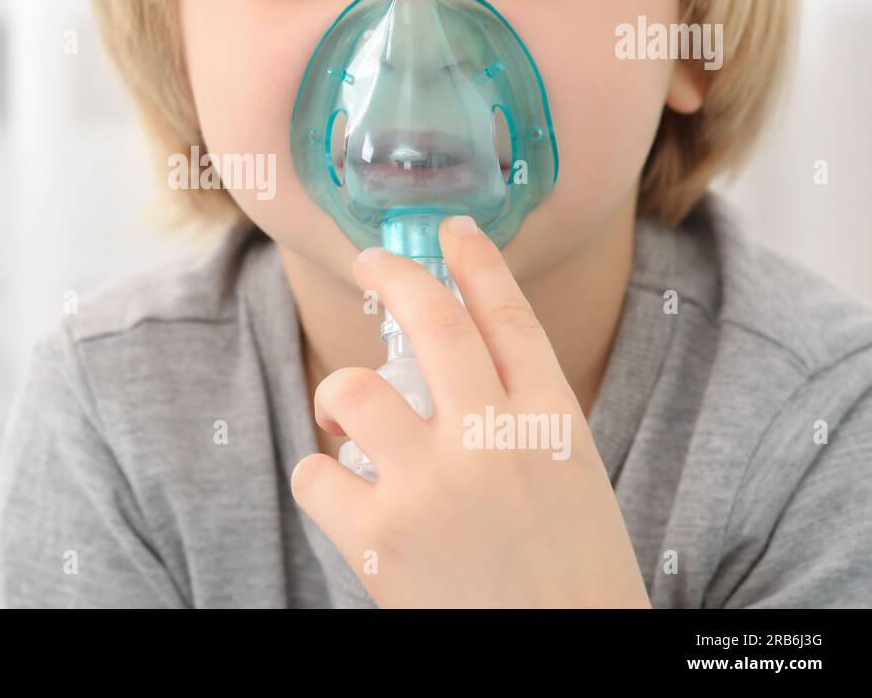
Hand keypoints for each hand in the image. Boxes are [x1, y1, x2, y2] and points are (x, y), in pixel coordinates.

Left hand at [290, 214, 650, 607]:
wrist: (569, 661)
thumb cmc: (569, 575)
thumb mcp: (570, 478)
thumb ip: (518, 418)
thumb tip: (446, 365)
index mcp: (554, 424)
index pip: (509, 316)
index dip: (475, 262)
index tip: (450, 231)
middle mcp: (494, 441)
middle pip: (432, 320)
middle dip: (393, 274)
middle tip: (372, 262)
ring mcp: (434, 486)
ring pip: (352, 389)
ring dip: (340, 399)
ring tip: (346, 425)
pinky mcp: (382, 537)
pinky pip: (315, 473)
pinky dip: (320, 480)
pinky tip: (343, 498)